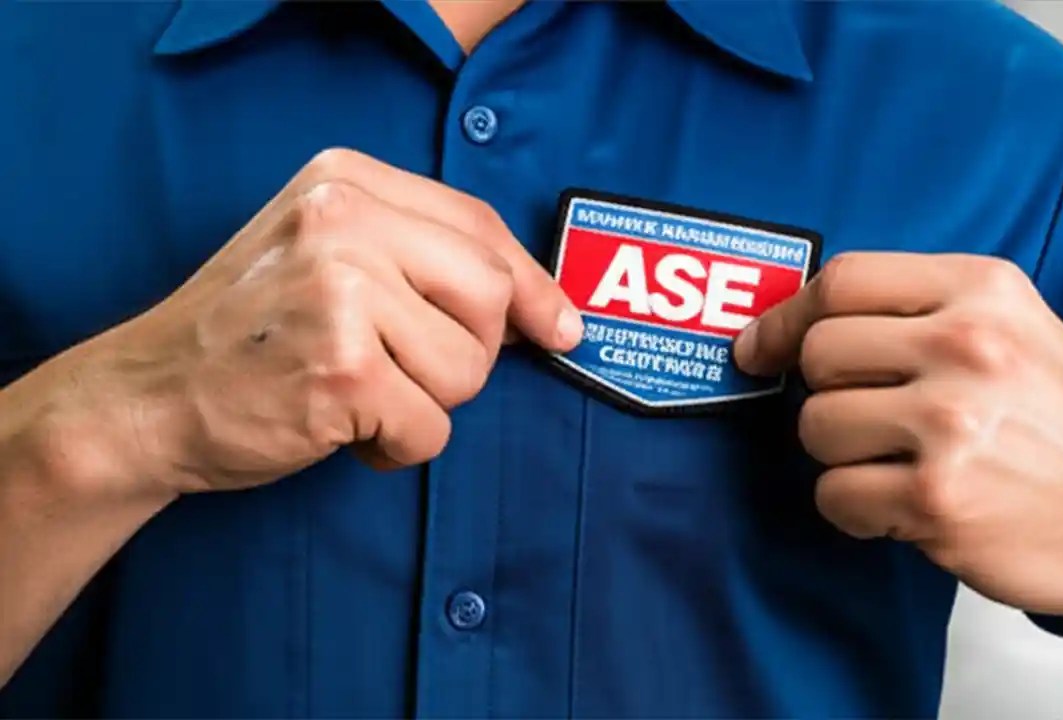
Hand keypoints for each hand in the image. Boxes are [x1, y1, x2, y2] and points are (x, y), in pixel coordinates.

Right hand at [52, 148, 580, 495]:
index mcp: (347, 181)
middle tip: (407, 369)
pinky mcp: (343, 368)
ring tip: (359, 392)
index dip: (532, 284)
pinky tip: (342, 426)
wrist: (144, 398)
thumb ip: (424, 259)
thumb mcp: (324, 254)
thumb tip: (551, 311)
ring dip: (427, 403)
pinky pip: (431, 428)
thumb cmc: (247, 333)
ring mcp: (342, 292)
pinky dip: (398, 446)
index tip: (559, 324)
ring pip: (468, 370)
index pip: (481, 226)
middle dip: (469, 353)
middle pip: (491, 297)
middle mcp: (346, 221)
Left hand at [734, 252, 1062, 628]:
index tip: (761, 347)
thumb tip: (789, 324)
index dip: (786, 318)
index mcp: (983, 291)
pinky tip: (906, 506)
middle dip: (828, 394)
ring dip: (843, 456)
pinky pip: (834, 495)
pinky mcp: (937, 498)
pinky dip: (856, 510)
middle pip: (818, 354)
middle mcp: (968, 347)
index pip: (843, 280)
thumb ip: (917, 311)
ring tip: (903, 464)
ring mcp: (952, 423)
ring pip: (816, 427)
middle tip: (873, 419)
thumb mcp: (1015, 328)